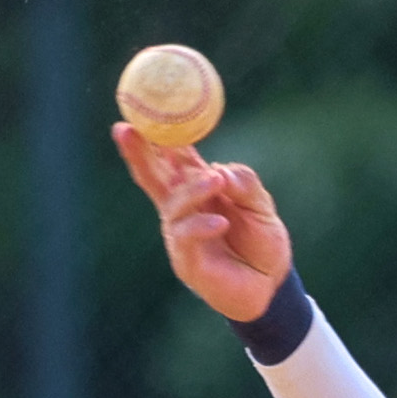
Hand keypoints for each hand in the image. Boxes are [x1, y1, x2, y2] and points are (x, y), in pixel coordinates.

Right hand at [111, 129, 291, 321]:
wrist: (272, 288)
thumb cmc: (263, 243)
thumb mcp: (262, 206)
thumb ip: (245, 184)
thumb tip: (221, 171)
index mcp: (199, 188)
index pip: (173, 156)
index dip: (159, 134)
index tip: (147, 109)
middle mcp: (183, 209)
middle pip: (152, 176)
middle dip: (136, 153)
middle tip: (124, 129)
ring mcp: (182, 235)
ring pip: (172, 205)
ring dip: (191, 190)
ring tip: (216, 182)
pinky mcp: (187, 261)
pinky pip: (186, 237)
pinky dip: (201, 226)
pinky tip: (222, 224)